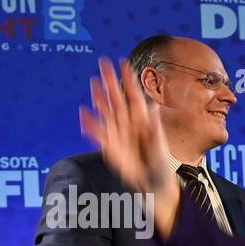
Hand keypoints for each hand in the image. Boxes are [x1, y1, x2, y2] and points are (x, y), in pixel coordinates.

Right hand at [79, 56, 180, 233]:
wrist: (154, 183)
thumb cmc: (160, 163)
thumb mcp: (160, 143)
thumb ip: (154, 125)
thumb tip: (153, 107)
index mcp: (142, 119)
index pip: (134, 95)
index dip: (128, 79)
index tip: (123, 63)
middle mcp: (128, 122)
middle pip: (117, 98)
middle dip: (110, 81)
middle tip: (103, 63)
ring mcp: (118, 133)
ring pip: (106, 111)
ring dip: (100, 98)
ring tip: (94, 83)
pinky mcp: (110, 146)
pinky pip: (98, 133)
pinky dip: (91, 124)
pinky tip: (83, 113)